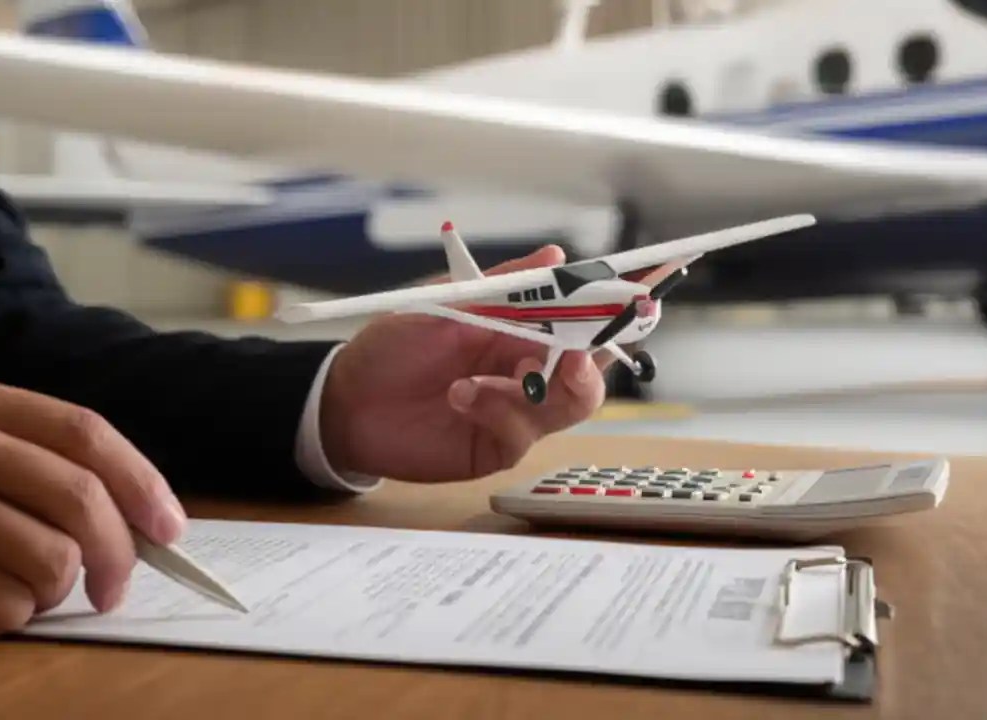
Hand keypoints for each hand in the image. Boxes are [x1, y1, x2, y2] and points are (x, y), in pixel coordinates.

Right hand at [0, 372, 184, 632]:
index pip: (84, 433)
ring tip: (28, 589)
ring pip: (53, 558)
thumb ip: (23, 455)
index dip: (141, 480)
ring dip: (59, 590)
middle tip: (116, 584)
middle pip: (81, 498)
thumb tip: (128, 511)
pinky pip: (9, 605)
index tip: (168, 524)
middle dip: (120, 551)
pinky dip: (14, 616)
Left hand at [320, 245, 610, 481]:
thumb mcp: (444, 304)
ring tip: (479, 377)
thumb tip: (555, 255)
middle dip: (590, 362)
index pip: (582, 317)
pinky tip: (459, 394)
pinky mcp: (496, 444)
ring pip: (568, 405)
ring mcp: (516, 411)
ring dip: (535, 388)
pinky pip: (522, 431)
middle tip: (572, 357)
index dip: (615, 307)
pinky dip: (497, 408)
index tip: (641, 293)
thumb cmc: (391, 347)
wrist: (345, 399)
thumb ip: (502, 286)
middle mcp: (526, 369)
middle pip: (589, 370)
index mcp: (521, 328)